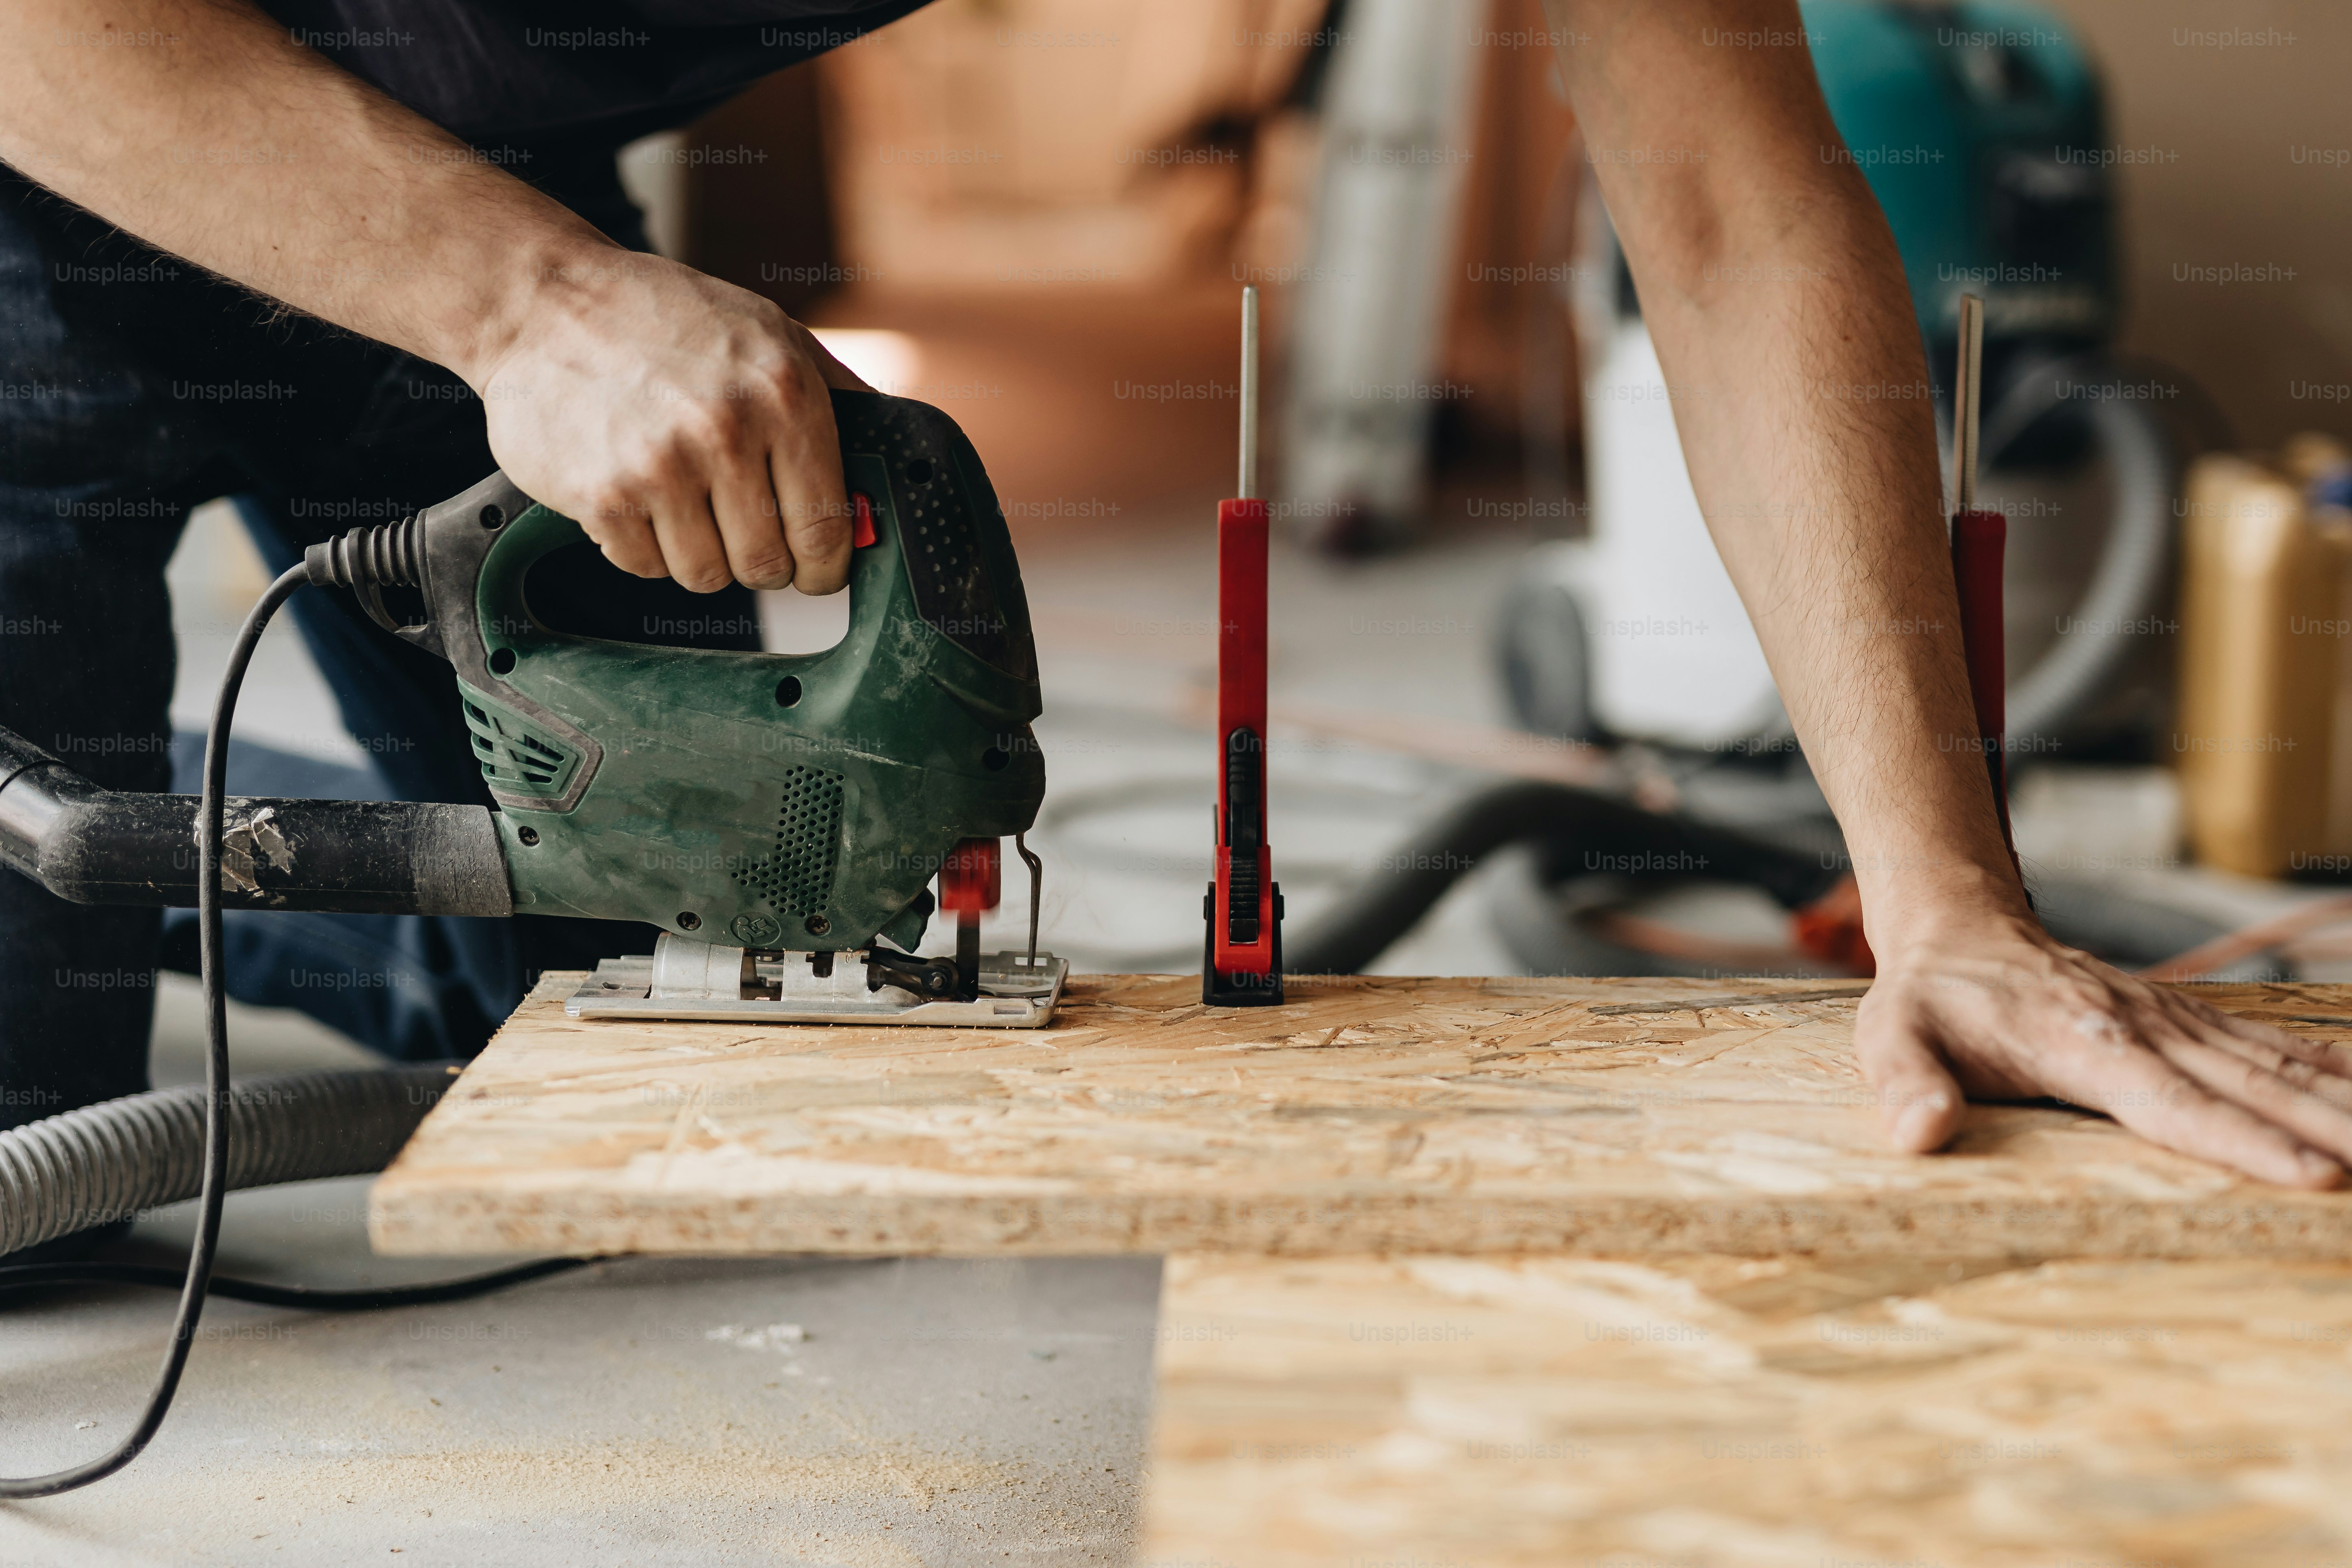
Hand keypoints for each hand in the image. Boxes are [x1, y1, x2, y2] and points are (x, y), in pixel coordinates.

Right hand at [467, 249, 872, 593]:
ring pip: (706, 576)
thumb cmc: (666, 319)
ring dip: (698, 555)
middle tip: (741, 536)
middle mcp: (728, 431)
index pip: (826, 528)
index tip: (816, 571)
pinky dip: (642, 547)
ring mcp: (661, 467)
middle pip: (767, 564)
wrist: (543, 301)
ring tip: (682, 503)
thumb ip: (836, 398)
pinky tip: (635, 497)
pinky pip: (644, 567)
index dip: (825, 565)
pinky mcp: (601, 496)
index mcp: (784, 394)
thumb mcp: (770, 333)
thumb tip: (888, 470)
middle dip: (760, 562)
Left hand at [1856, 910, 2351, 1188]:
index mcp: (2079, 1044)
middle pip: (2251, 1088)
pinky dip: (2325, 1066)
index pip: (2174, 1103)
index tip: (2316, 1175)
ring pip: (2273, 1065)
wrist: (1958, 928)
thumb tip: (1918, 1133)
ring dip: (2341, 1103)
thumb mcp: (1890, 1036)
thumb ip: (1906, 1085)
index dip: (2245, 1142)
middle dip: (2330, 1131)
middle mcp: (2142, 1030)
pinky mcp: (2184, 1020)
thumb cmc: (1927, 996)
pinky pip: (2266, 1043)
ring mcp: (2171, 1022)